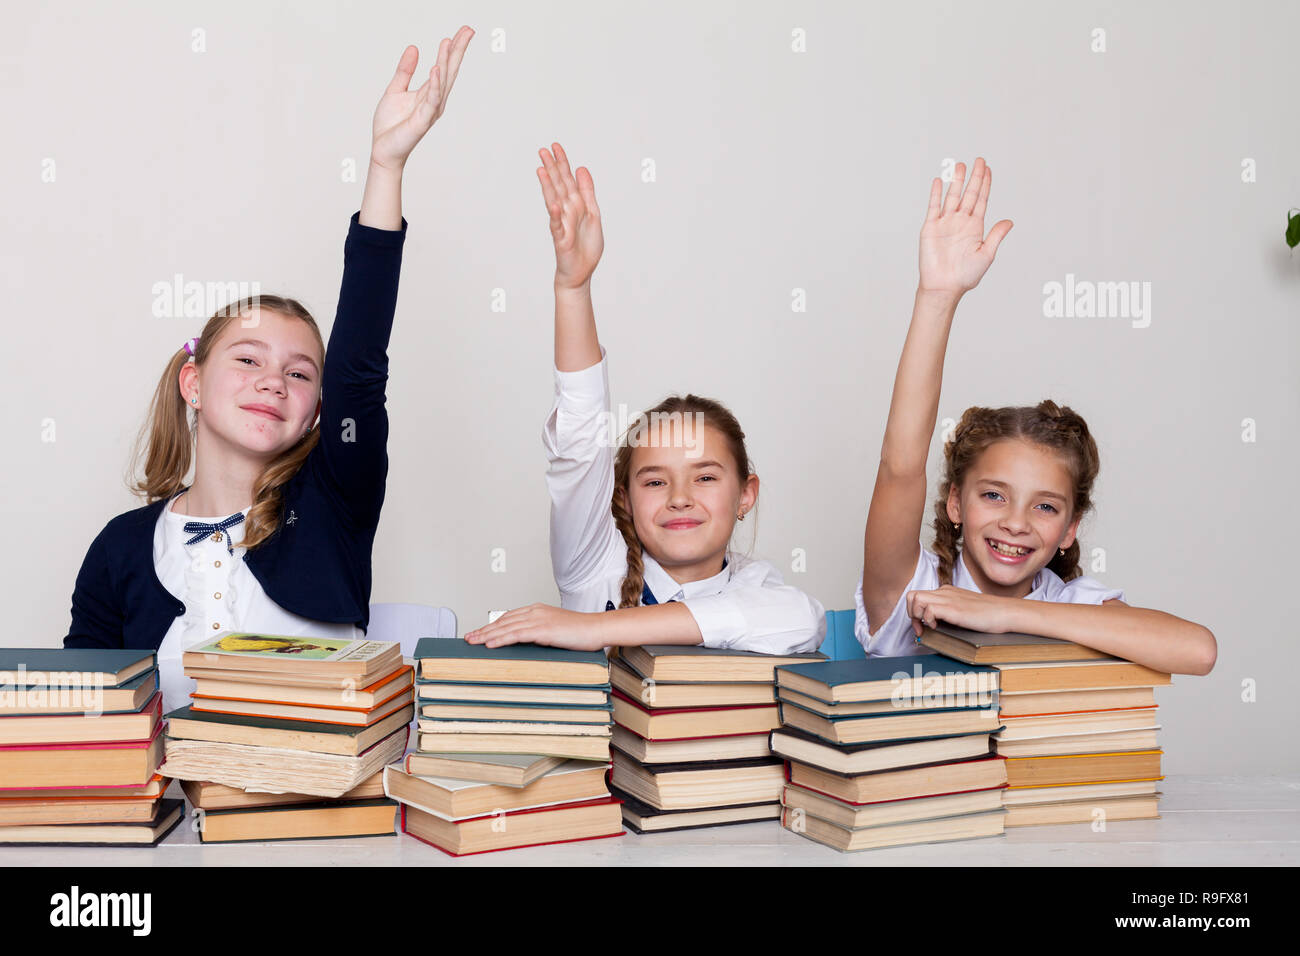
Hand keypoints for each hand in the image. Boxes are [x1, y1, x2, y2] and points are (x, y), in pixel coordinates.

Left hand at [370, 29, 472, 170]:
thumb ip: (405, 70)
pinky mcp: (422, 120)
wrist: (383, 149)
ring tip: (450, 41)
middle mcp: (435, 100)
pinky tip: (436, 67)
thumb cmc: (391, 125)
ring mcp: (430, 110)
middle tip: (468, 30)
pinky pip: (431, 99)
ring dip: (447, 61)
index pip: (444, 66)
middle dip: (458, 50)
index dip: (453, 48)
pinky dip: (435, 83)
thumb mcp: (395, 90)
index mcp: (429, 92)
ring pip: (442, 81)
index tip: (462, 31)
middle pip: (449, 70)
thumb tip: (414, 48)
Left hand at [464, 603, 606, 651]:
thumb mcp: (556, 631)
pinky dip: (501, 639)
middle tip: (469, 638)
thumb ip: (540, 634)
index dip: (492, 625)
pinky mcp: (543, 630)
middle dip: (484, 630)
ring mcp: (538, 619)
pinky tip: (490, 644)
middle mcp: (535, 612)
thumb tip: (526, 645)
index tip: (480, 632)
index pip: (508, 617)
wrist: (597, 628)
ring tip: (473, 642)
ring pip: (506, 627)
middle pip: (503, 621)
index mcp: (538, 610)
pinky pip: (516, 635)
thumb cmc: (581, 632)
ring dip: (486, 635)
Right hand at [538, 143, 603, 289]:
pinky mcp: (561, 238)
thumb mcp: (593, 213)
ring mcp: (562, 223)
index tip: (555, 146)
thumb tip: (582, 168)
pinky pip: (557, 225)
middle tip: (543, 150)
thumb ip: (587, 192)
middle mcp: (566, 210)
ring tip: (541, 170)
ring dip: (548, 186)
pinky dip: (556, 215)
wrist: (581, 271)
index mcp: (575, 204)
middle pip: (559, 186)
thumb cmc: (586, 245)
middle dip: (552, 168)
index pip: (567, 179)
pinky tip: (554, 205)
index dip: (562, 163)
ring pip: (554, 201)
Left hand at [905, 586, 1017, 636]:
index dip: (914, 612)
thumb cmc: (988, 615)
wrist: (1005, 612)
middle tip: (921, 628)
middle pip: (912, 595)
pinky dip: (928, 620)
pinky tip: (939, 627)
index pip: (918, 596)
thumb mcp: (963, 610)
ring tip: (928, 627)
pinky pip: (929, 609)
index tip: (921, 628)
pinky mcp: (954, 608)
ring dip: (917, 616)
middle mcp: (944, 592)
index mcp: (946, 592)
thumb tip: (934, 626)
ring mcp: (948, 599)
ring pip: (915, 599)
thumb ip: (948, 613)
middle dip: (911, 614)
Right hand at [918, 157, 1012, 295]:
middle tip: (979, 160)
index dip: (986, 184)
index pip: (982, 200)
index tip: (988, 169)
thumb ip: (996, 236)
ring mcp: (945, 223)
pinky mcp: (930, 228)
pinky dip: (936, 194)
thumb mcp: (986, 255)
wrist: (944, 286)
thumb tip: (1009, 221)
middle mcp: (960, 222)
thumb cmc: (965, 275)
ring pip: (952, 196)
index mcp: (975, 227)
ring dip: (956, 181)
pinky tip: (940, 181)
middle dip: (974, 177)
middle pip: (969, 194)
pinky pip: (934, 207)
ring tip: (960, 165)